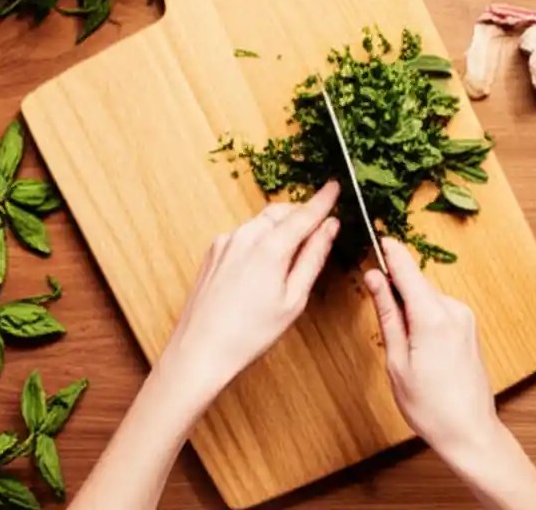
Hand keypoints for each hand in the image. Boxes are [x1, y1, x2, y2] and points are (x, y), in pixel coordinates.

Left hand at [159, 182, 341, 395]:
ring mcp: (224, 242)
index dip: (323, 200)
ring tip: (292, 252)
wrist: (200, 350)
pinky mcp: (212, 252)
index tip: (335, 187)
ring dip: (279, 227)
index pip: (304, 214)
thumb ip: (313, 258)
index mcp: (269, 247)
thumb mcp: (293, 299)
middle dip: (300, 214)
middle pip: (280, 212)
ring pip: (260, 222)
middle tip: (318, 227)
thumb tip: (329, 228)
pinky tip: (263, 265)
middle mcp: (244, 236)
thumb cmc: (250, 333)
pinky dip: (259, 238)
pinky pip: (243, 235)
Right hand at [364, 237, 501, 457]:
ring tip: (398, 342)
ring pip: (425, 297)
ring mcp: (464, 317)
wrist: (470, 431)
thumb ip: (386, 313)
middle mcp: (454, 310)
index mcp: (432, 317)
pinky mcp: (468, 326)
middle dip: (393, 287)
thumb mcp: (396, 360)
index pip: (407, 269)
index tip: (374, 235)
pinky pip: (438, 308)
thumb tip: (374, 277)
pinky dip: (421, 316)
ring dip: (408, 306)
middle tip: (374, 304)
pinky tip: (415, 345)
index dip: (389, 251)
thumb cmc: (430, 406)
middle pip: (415, 283)